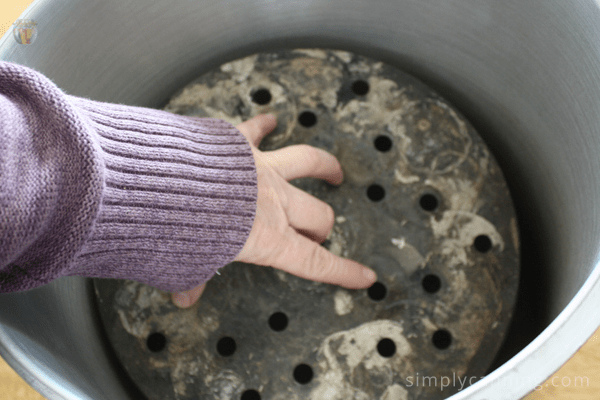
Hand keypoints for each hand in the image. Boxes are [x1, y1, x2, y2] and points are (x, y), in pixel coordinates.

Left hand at [172, 114, 376, 307]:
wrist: (160, 184)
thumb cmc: (176, 227)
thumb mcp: (186, 264)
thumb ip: (191, 279)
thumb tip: (184, 298)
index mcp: (267, 238)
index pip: (315, 262)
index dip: (344, 272)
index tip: (365, 277)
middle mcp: (274, 202)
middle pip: (318, 217)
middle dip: (320, 229)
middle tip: (313, 234)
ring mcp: (262, 169)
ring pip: (308, 163)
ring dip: (325, 167)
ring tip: (334, 171)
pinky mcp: (240, 144)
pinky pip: (257, 130)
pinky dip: (264, 124)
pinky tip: (270, 119)